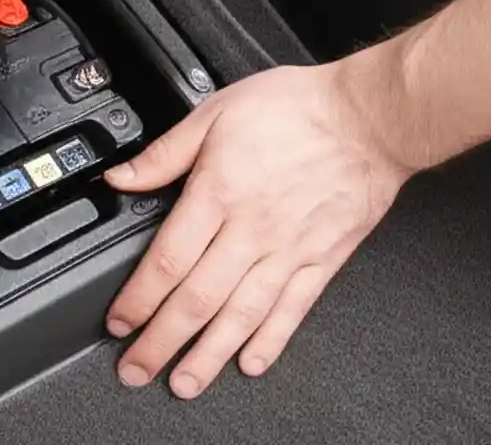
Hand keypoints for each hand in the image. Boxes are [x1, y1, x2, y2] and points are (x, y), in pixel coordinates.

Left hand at [103, 63, 413, 398]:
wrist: (371, 116)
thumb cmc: (298, 109)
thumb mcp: (215, 113)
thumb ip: (164, 153)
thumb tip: (122, 177)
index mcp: (219, 195)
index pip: (168, 261)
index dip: (139, 298)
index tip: (120, 321)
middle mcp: (252, 231)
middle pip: (197, 300)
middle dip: (161, 340)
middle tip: (137, 369)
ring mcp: (289, 250)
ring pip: (241, 315)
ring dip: (209, 354)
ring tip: (185, 382)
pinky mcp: (323, 260)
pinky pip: (292, 310)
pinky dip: (270, 341)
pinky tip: (249, 362)